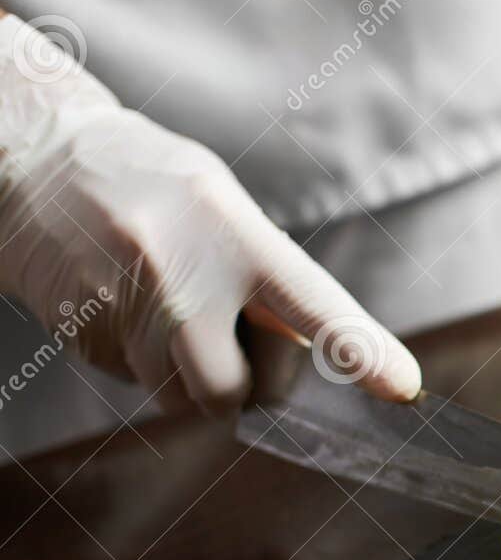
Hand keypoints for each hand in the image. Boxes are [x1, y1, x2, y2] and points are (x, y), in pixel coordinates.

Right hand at [0, 15, 419, 415]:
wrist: (31, 161)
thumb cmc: (151, 185)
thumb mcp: (222, 203)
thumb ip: (270, 272)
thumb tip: (316, 348)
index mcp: (233, 233)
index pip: (312, 304)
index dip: (359, 350)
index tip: (403, 387)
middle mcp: (180, 274)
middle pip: (230, 393)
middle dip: (243, 388)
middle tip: (236, 343)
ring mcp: (125, 309)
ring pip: (180, 398)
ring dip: (189, 374)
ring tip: (170, 307)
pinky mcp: (84, 335)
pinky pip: (136, 381)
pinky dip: (146, 358)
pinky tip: (129, 304)